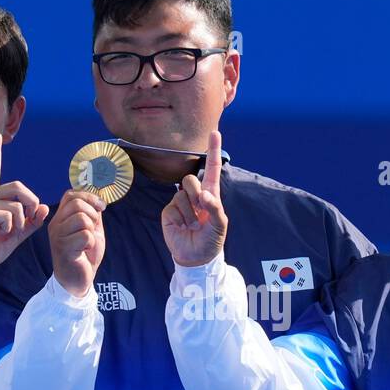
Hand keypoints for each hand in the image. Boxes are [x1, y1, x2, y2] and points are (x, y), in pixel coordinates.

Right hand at [0, 132, 49, 277]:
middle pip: (18, 186)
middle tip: (29, 219)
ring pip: (16, 203)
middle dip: (31, 203)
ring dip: (20, 221)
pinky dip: (10, 228)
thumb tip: (45, 207)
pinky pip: (8, 215)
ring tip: (8, 231)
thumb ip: (33, 221)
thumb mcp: (20, 233)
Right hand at [49, 188, 106, 297]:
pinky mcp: (64, 249)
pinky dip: (91, 243)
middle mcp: (56, 225)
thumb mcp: (90, 230)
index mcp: (60, 218)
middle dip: (93, 214)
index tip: (101, 207)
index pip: (70, 195)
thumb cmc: (84, 256)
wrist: (77, 280)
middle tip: (93, 230)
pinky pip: (85, 235)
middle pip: (77, 204)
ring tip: (87, 242)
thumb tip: (98, 200)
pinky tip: (85, 251)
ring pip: (82, 219)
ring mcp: (58, 236)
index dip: (89, 197)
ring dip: (92, 231)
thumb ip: (92, 215)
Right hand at [162, 130, 226, 266]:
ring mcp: (181, 203)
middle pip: (191, 179)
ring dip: (190, 210)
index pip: (211, 168)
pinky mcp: (170, 211)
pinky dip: (181, 217)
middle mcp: (195, 195)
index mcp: (211, 195)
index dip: (213, 150)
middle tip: (201, 211)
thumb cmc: (211, 240)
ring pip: (182, 192)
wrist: (195, 257)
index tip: (215, 132)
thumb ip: (215, 208)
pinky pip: (174, 205)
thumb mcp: (220, 226)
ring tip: (194, 224)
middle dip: (196, 194)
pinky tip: (184, 226)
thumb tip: (204, 196)